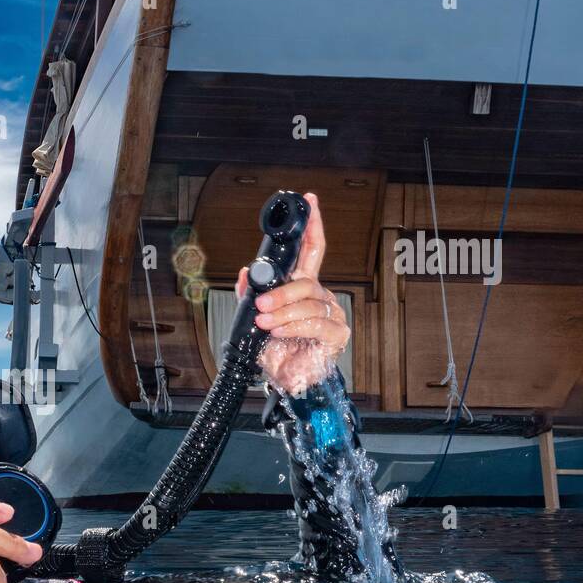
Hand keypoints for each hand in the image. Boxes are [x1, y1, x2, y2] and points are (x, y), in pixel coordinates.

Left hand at [235, 192, 348, 395]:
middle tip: (262, 304)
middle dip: (282, 291)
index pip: (312, 250)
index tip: (311, 202)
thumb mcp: (255, 318)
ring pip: (309, 302)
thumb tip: (245, 273)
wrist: (284, 379)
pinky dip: (294, 327)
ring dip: (283, 312)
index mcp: (303, 286)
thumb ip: (250, 294)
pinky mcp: (336, 335)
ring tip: (267, 323)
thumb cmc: (274, 348)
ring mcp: (331, 314)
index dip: (313, 226)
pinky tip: (280, 332)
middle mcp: (319, 296)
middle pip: (307, 280)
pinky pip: (316, 324)